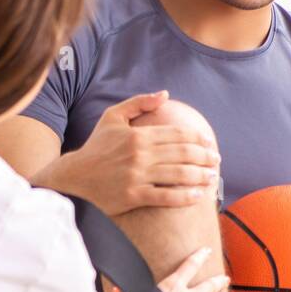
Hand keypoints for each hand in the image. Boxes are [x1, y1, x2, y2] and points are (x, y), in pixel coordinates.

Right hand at [48, 90, 219, 212]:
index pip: (177, 134)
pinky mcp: (133, 196)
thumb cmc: (96, 146)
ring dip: (200, 176)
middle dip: (205, 157)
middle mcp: (140, 155)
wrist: (74, 176)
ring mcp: (137, 176)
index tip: (209, 143)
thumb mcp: (112, 117)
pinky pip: (166, 196)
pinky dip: (185, 196)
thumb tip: (165, 94)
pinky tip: (197, 195)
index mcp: (138, 135)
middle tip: (216, 160)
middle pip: (183, 154)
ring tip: (211, 177)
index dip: (198, 138)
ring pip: (178, 175)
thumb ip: (139, 103)